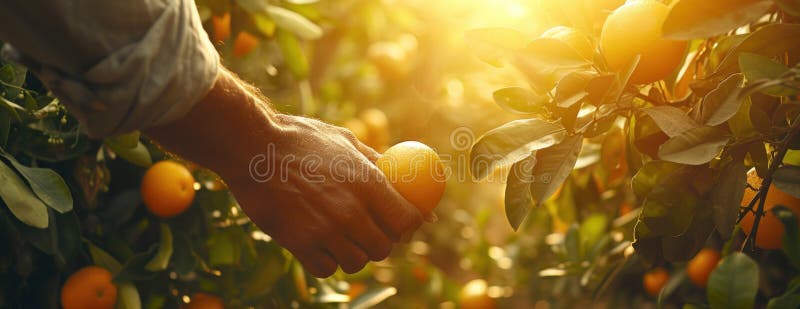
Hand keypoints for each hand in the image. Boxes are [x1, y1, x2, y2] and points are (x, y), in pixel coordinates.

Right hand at [146, 69, 422, 276]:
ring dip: (352, 252)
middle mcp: (350, 210)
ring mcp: (324, 230)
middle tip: (369, 230)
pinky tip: (318, 241)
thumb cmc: (301, 140)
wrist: (252, 147)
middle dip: (380, 241)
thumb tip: (411, 180)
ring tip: (339, 234)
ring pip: (356, 262)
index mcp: (368, 182)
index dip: (409, 225)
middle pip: (384, 247)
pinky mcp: (299, 243)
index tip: (401, 223)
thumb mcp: (346, 142)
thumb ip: (380, 164)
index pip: (407, 221)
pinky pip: (325, 268)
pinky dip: (325, 260)